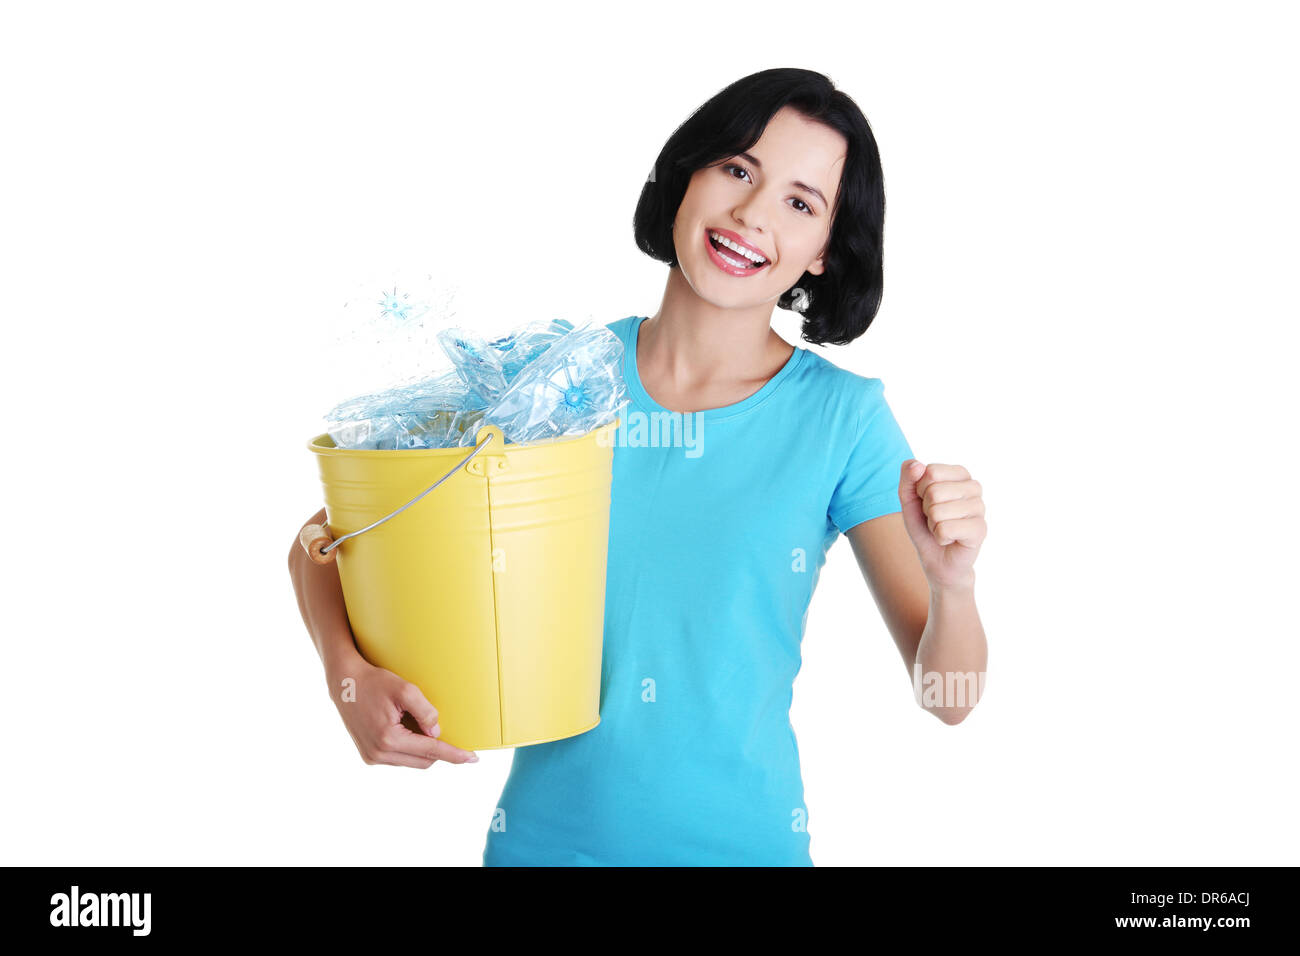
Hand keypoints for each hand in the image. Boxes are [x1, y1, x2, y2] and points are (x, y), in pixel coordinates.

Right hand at [327, 655, 478, 767]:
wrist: (345, 683)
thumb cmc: (375, 682)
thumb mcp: (405, 690)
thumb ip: (425, 711)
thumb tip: (436, 732)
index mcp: (389, 739)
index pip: (431, 751)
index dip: (454, 754)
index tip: (473, 758)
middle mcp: (379, 754)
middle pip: (424, 761)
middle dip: (438, 750)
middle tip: (444, 730)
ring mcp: (372, 757)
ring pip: (412, 761)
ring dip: (422, 749)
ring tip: (419, 726)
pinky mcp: (368, 755)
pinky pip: (399, 758)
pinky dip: (409, 748)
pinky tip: (407, 730)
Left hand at [898, 460, 985, 591]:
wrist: (938, 559)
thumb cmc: (925, 526)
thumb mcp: (909, 500)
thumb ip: (908, 478)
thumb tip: (917, 464)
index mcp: (960, 474)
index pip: (930, 471)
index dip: (920, 490)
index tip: (927, 502)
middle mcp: (974, 487)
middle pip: (934, 491)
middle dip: (926, 509)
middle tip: (935, 519)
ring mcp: (980, 507)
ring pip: (938, 511)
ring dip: (933, 525)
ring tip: (942, 528)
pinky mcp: (980, 529)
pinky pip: (945, 529)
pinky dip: (939, 538)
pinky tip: (950, 539)